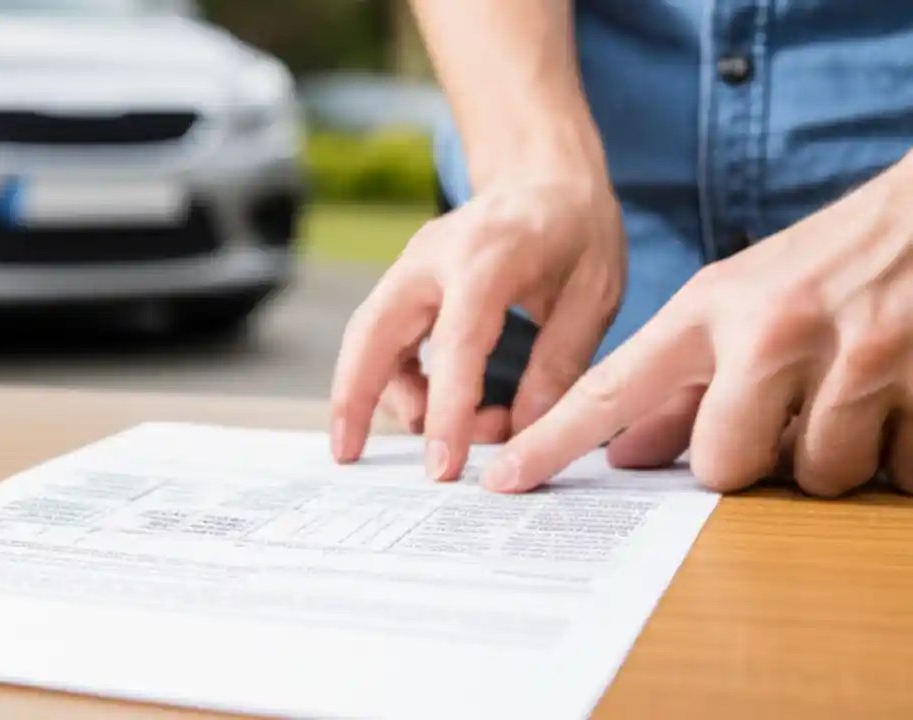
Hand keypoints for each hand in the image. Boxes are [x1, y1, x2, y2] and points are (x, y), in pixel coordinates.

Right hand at [330, 132, 625, 480]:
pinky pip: (381, 337)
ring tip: (444, 437)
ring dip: (384, 396)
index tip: (443, 468)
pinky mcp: (403, 281)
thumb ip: (560, 367)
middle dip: (352, 397)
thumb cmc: (577, 232)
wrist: (545, 176)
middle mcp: (431, 257)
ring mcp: (409, 266)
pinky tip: (432, 409)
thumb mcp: (594, 297)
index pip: (456, 344)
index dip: (447, 411)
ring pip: (366, 337)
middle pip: (370, 332)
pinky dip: (393, 380)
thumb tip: (524, 436)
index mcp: (487, 257)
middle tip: (347, 457)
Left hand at [486, 157, 912, 495]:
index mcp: (712, 307)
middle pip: (721, 464)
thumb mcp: (738, 303)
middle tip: (778, 414)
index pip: (614, 388)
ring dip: (828, 456)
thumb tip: (627, 455)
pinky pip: (894, 470)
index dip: (554, 441)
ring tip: (845, 397)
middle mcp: (772, 329)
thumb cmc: (823, 267)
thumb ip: (682, 382)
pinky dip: (895, 452)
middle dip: (746, 459)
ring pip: (813, 475)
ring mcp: (854, 355)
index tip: (503, 478)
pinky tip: (895, 399)